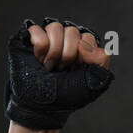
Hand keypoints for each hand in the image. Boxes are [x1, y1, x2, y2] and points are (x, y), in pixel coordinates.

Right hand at [4, 16, 113, 130]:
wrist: (40, 105)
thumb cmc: (66, 96)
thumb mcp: (91, 85)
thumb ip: (101, 64)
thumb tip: (100, 49)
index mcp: (83, 51)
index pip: (88, 37)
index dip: (83, 53)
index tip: (77, 68)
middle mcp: (67, 42)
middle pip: (72, 31)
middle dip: (68, 54)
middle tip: (62, 69)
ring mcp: (50, 40)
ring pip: (56, 27)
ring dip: (54, 51)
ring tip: (50, 66)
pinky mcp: (32, 40)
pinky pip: (37, 30)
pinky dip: (40, 45)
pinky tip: (39, 58)